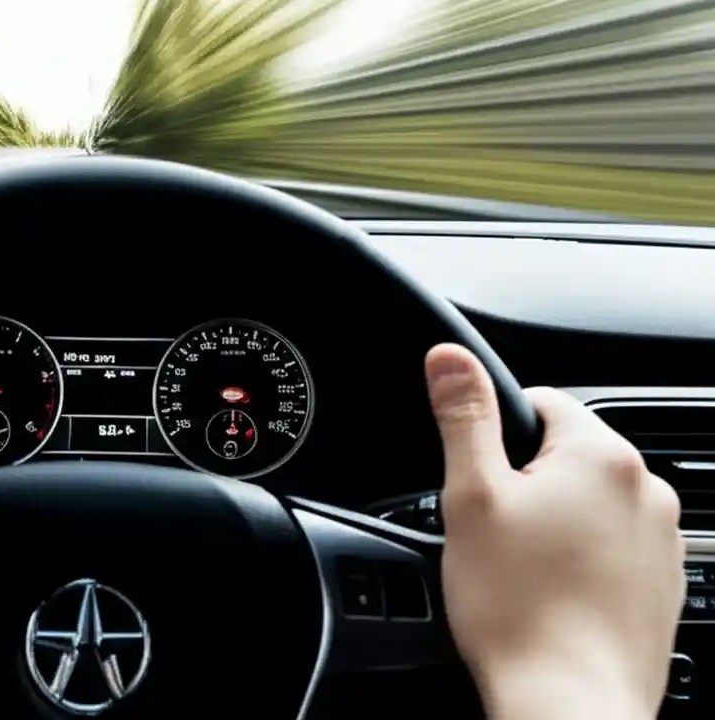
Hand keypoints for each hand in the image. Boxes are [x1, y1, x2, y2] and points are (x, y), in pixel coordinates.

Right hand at [426, 344, 683, 719]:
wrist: (568, 701)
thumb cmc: (517, 606)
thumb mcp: (470, 496)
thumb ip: (464, 416)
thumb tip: (449, 356)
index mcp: (601, 455)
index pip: (541, 403)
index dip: (495, 438)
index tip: (479, 483)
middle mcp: (647, 490)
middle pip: (567, 457)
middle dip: (526, 484)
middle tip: (493, 533)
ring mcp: (664, 539)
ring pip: (590, 506)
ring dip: (555, 523)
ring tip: (522, 572)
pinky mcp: (664, 583)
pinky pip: (613, 550)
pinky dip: (582, 562)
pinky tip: (552, 596)